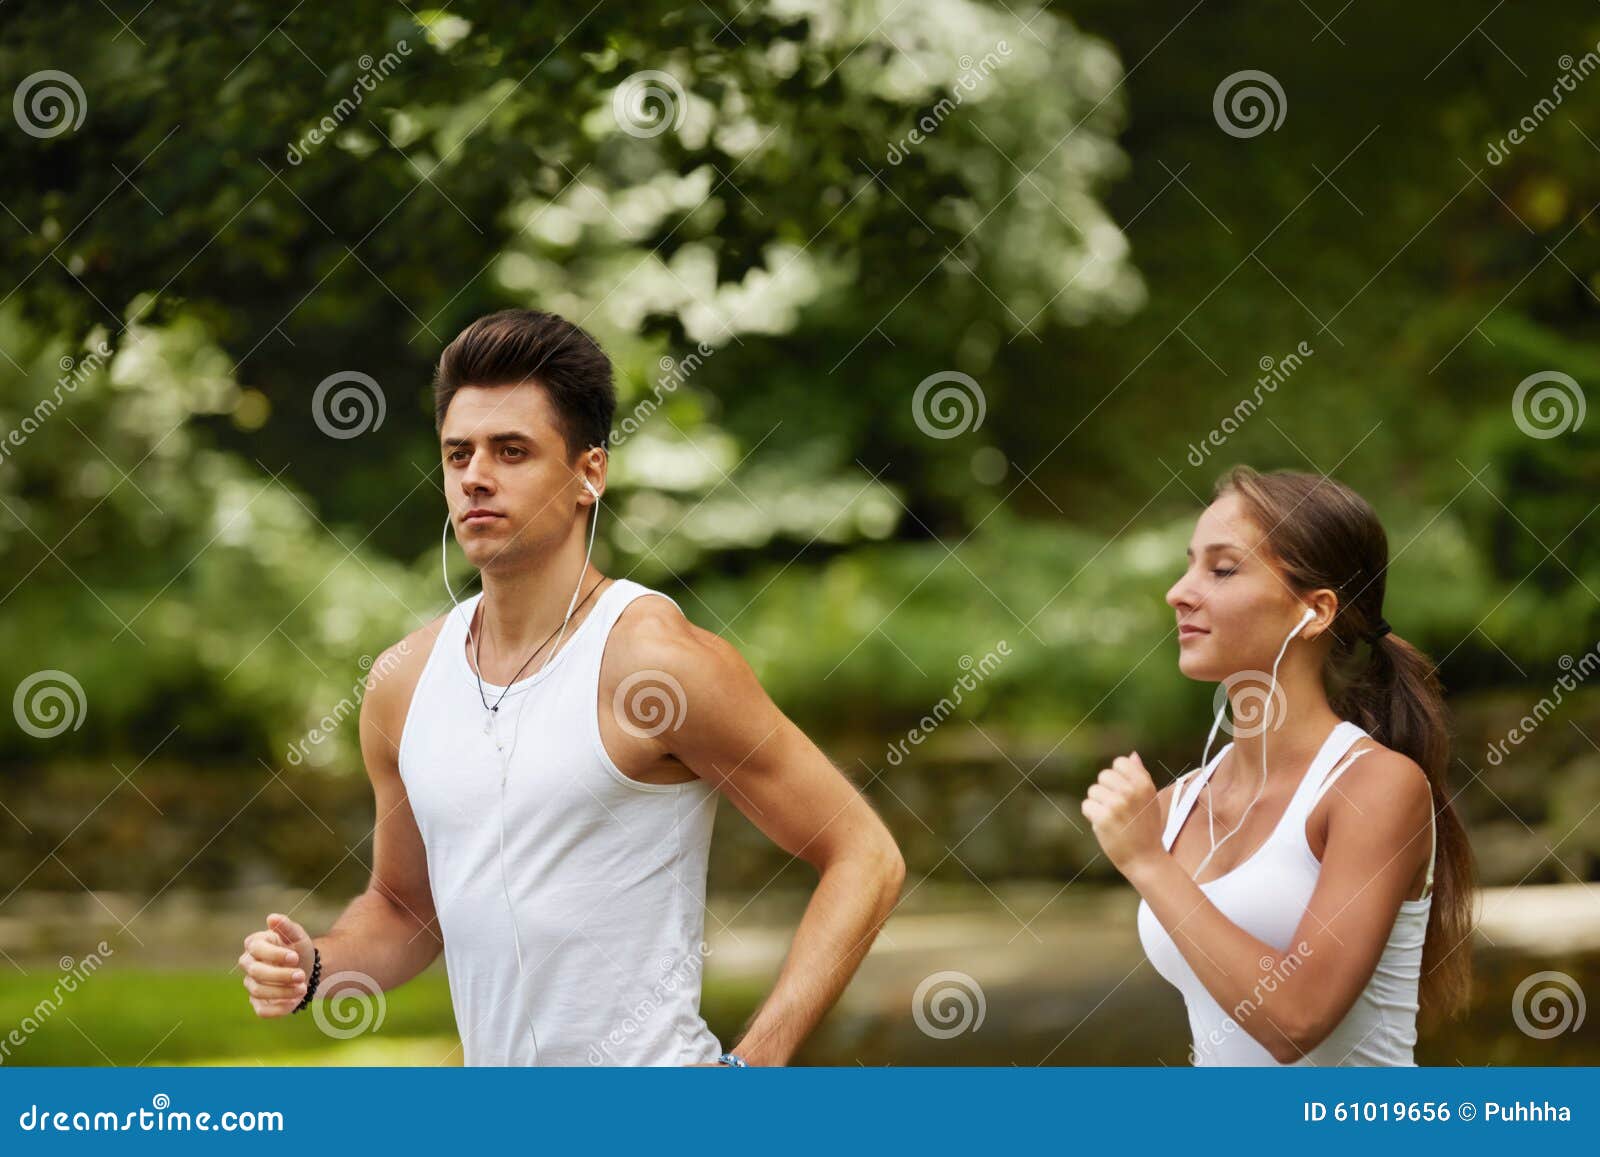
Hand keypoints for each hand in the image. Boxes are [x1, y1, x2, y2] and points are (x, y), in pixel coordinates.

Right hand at [240, 912, 314, 1017]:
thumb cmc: (299, 949)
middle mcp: (249, 964)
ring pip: (259, 991)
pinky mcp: (258, 1002)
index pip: (257, 949)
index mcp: (254, 944)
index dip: (275, 955)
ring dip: (282, 992)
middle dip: (280, 975)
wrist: (307, 970)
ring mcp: (251, 984)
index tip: (295, 957)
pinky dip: (278, 1009)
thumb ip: (286, 926)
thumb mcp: (298, 936)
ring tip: (303, 988)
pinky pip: (262, 1010)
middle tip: (302, 976)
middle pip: (256, 973)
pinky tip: (295, 1002)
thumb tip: (271, 917)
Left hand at [1081, 752, 1163, 879]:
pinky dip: (1092, 815)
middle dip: (1106, 791)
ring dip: (1098, 804)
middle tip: (1118, 809)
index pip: (1120, 762)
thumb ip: (1140, 776)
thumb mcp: (1150, 799)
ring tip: (1113, 818)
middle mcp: (1131, 791)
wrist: (1145, 859)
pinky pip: (1087, 806)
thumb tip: (1132, 755)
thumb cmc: (1147, 827)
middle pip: (1103, 776)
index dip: (1118, 777)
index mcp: (1144, 784)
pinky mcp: (1103, 818)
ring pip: (1093, 791)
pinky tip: (1105, 825)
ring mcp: (1116, 804)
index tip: (1124, 793)